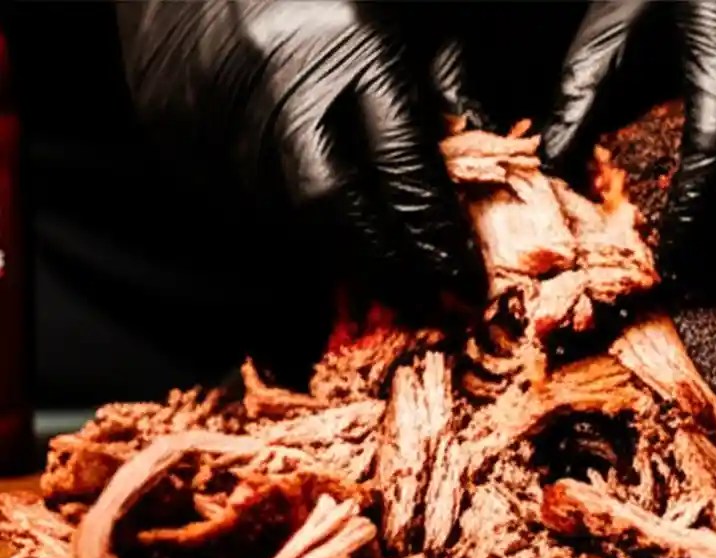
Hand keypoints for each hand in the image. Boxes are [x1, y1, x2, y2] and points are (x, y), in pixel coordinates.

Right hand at [115, 1, 487, 319]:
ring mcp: (209, 96)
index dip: (434, 236)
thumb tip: (476, 164)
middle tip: (418, 297)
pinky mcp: (165, 111)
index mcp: (348, 41)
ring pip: (275, 210)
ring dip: (328, 243)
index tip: (461, 279)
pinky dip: (272, 211)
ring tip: (369, 257)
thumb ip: (446, 79)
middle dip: (379, 265)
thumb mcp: (414, 8)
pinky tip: (304, 210)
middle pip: (330, 205)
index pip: (401, 167)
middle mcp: (273, 73)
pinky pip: (224, 193)